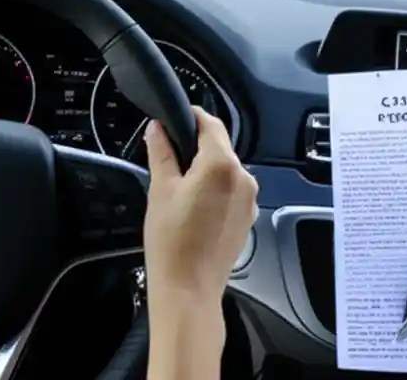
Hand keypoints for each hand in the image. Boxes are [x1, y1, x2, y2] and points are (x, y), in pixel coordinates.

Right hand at [144, 107, 257, 306]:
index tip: (175, 119)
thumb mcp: (160, 189)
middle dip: (195, 147)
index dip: (191, 117)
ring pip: (226, 170)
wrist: (189, 289)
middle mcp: (244, 179)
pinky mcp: (248, 217)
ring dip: (205, 170)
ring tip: (178, 188)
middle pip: (220, 147)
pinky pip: (232, 191)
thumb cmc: (172, 242)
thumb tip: (157, 129)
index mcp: (222, 165)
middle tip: (168, 157)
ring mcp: (249, 200)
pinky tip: (194, 206)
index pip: (211, 123)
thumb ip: (161, 152)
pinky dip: (215, 190)